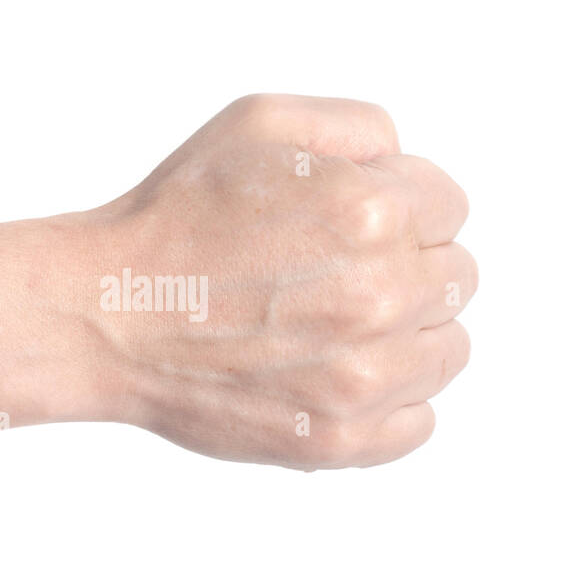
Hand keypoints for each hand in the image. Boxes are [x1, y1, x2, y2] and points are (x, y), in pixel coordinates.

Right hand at [90, 94, 476, 469]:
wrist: (105, 315)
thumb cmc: (174, 220)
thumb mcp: (260, 122)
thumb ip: (358, 125)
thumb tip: (408, 163)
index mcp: (371, 213)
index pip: (452, 206)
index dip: (403, 207)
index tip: (353, 224)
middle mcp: (379, 297)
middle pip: (458, 278)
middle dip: (410, 266)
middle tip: (336, 273)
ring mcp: (362, 379)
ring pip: (447, 351)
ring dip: (407, 335)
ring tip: (334, 326)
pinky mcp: (339, 441)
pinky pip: (420, 424)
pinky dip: (391, 403)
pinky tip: (337, 376)